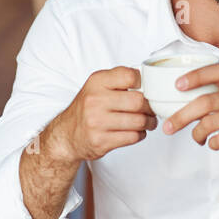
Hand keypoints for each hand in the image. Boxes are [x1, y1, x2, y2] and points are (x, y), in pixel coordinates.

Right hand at [40, 67, 156, 168]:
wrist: (66, 134)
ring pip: (139, 121)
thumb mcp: (97, 86)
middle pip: (138, 101)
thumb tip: (148, 79)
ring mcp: (97, 122)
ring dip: (149, 122)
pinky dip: (140, 134)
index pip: (129, 76)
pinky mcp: (101, 141)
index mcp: (96, 82)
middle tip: (151, 109)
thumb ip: (119, 79)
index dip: (143, 82)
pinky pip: (133, 137)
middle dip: (150, 107)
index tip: (146, 89)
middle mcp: (95, 101)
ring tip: (148, 121)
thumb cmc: (87, 108)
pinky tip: (136, 131)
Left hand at [162, 63, 218, 162]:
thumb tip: (184, 96)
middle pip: (205, 102)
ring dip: (196, 134)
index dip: (195, 76)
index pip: (217, 71)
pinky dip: (212, 143)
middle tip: (169, 126)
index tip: (177, 85)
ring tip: (196, 138)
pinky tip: (212, 143)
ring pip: (209, 123)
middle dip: (182, 116)